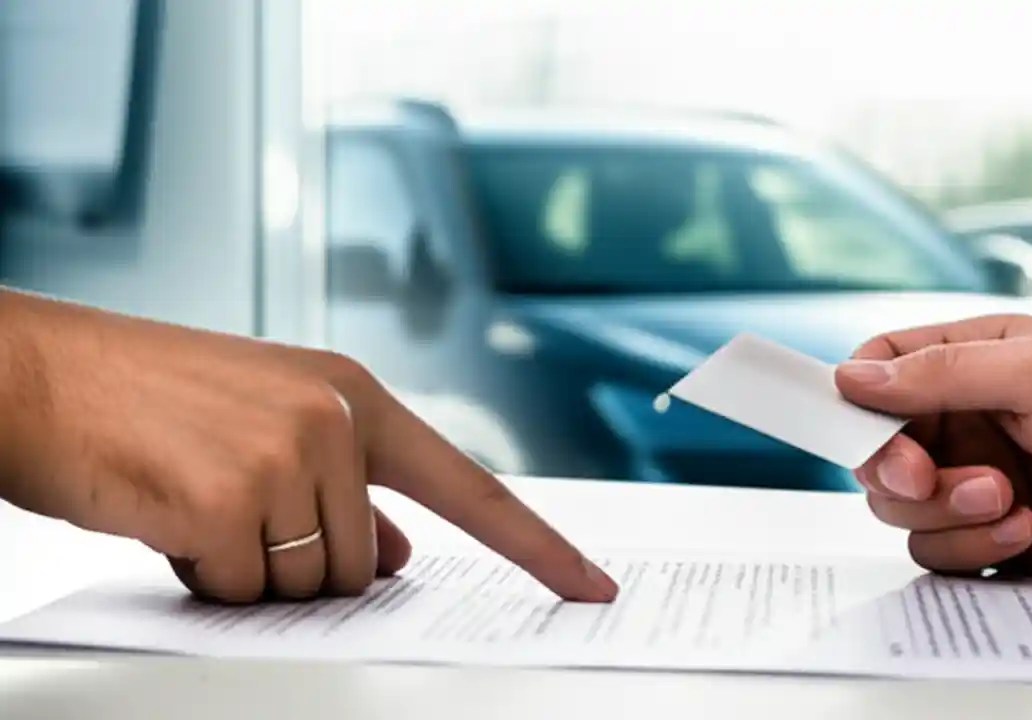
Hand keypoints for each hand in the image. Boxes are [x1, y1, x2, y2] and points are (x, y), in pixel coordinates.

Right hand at [0, 290, 617, 603]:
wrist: (35, 371)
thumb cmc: (148, 396)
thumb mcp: (269, 425)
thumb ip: (348, 490)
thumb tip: (398, 560)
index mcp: (355, 395)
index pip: (471, 487)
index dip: (538, 545)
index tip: (590, 584)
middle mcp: (335, 420)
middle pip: (367, 565)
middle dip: (302, 563)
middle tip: (229, 504)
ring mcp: (287, 458)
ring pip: (308, 587)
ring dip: (251, 570)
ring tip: (193, 498)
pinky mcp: (229, 501)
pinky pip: (242, 593)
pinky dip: (202, 575)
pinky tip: (166, 511)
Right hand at [834, 314, 1031, 582]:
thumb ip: (940, 373)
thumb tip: (854, 378)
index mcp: (974, 362)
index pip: (883, 368)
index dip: (853, 394)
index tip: (847, 417)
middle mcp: (967, 421)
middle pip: (876, 446)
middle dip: (895, 467)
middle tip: (926, 472)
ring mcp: (975, 479)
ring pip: (899, 505)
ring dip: (944, 508)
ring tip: (1006, 498)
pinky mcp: (990, 536)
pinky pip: (937, 550)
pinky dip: (973, 544)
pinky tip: (1028, 528)